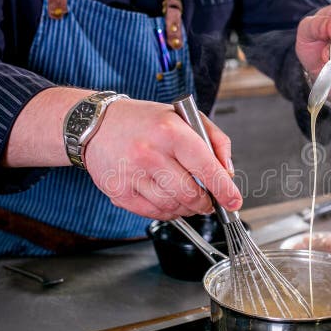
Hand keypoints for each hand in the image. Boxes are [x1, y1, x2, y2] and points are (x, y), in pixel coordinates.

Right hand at [84, 99, 241, 219]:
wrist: (96, 125)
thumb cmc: (144, 122)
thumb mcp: (185, 117)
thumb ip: (215, 141)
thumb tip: (228, 173)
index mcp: (170, 131)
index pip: (206, 168)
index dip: (224, 190)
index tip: (234, 201)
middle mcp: (149, 153)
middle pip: (190, 195)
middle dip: (206, 203)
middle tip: (209, 200)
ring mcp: (132, 174)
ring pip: (173, 207)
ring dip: (187, 208)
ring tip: (186, 195)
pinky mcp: (119, 191)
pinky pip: (154, 213)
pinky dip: (168, 211)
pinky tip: (167, 197)